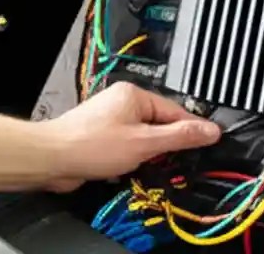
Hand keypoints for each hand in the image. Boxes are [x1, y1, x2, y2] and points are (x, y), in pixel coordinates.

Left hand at [38, 82, 220, 190]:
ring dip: (147, 154)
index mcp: (134, 95)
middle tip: (175, 161)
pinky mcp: (101, 136)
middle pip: (158, 123)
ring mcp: (110, 119)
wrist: (52, 158)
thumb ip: (179, 136)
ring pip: (143, 137)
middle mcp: (122, 102)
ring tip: (147, 165)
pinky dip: (132, 158)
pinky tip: (128, 169)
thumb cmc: (94, 145)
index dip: (191, 129)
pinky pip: (127, 145)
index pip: (174, 110)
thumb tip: (210, 130)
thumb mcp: (145, 143)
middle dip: (165, 145)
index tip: (210, 142)